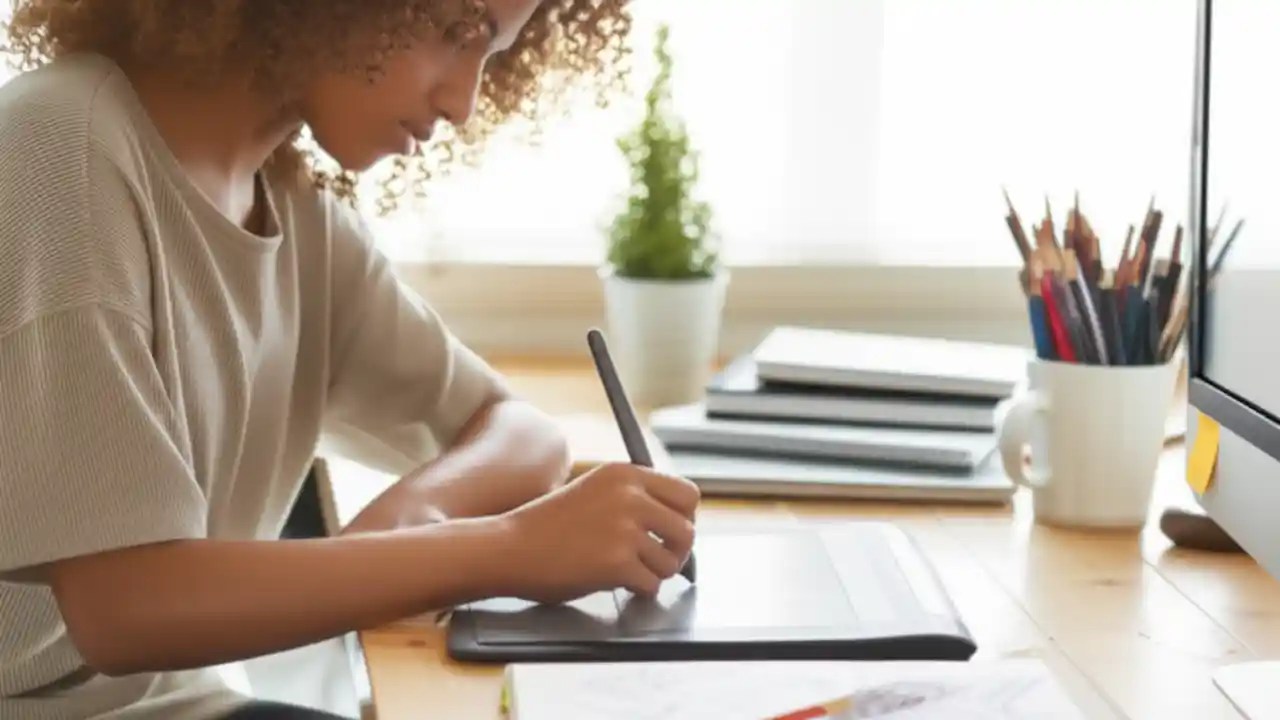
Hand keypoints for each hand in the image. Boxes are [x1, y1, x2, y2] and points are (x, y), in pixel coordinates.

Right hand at [494, 462, 699, 603]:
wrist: (509, 546)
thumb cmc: (548, 525)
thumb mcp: (593, 491)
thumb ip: (632, 498)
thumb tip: (678, 522)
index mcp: (625, 473)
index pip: (687, 494)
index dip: (683, 518)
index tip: (669, 532)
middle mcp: (630, 496)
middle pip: (687, 529)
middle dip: (676, 550)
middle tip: (657, 560)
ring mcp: (625, 529)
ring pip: (672, 561)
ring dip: (656, 573)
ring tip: (632, 572)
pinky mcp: (617, 563)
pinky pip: (651, 585)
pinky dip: (639, 591)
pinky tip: (620, 584)